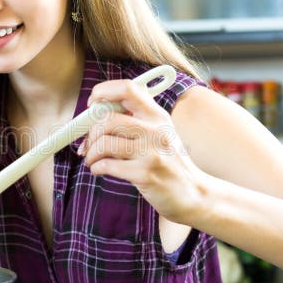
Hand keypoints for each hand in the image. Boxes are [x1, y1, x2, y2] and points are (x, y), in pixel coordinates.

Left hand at [78, 79, 206, 223]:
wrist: (194, 194)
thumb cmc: (169, 163)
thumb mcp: (159, 134)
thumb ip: (134, 121)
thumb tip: (94, 114)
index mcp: (158, 115)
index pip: (128, 88)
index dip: (103, 92)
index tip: (92, 105)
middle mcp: (157, 130)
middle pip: (108, 119)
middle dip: (90, 133)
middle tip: (88, 144)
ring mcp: (152, 152)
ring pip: (104, 143)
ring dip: (91, 153)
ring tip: (93, 160)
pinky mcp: (146, 174)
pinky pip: (107, 165)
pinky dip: (96, 168)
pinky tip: (99, 170)